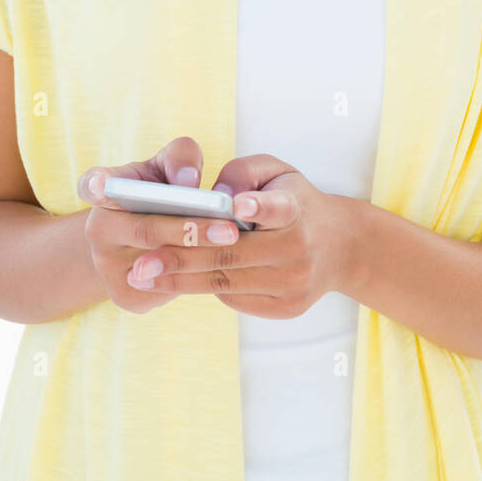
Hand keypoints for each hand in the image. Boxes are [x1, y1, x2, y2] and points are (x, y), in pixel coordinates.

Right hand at [77, 135, 234, 313]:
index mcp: (103, 191)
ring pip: (160, 264)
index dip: (96, 185)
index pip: (92, 184)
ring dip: (199, 256)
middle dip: (190, 229)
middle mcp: (97, 230)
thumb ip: (180, 159)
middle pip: (145, 230)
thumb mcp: (169, 166)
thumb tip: (189, 181)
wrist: (144, 240)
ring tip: (233, 244)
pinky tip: (222, 264)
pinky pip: (167, 288)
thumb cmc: (162, 190)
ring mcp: (107, 268)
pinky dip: (197, 276)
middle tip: (229, 230)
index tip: (102, 184)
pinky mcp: (126, 296)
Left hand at [134, 153, 355, 317]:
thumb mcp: (277, 172)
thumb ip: (243, 172)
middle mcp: (299, 251)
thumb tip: (214, 194)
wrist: (341, 246)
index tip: (237, 204)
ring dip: (179, 281)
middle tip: (141, 262)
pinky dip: (201, 288)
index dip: (258, 207)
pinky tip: (171, 283)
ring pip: (226, 283)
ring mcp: (294, 285)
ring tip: (141, 278)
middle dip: (182, 259)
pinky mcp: (286, 309)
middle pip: (232, 256)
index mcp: (298, 209)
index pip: (280, 209)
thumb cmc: (294, 199)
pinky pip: (234, 298)